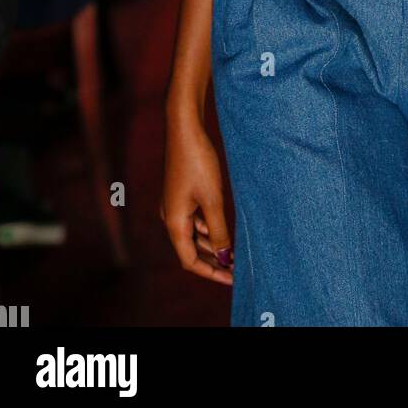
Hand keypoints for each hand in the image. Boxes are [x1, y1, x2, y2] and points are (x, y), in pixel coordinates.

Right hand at [162, 104, 233, 284]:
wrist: (185, 128)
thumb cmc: (198, 162)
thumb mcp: (213, 200)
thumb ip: (219, 231)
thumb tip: (225, 258)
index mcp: (174, 223)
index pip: (190, 261)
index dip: (211, 272)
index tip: (233, 279)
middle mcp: (170, 217)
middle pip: (191, 250)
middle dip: (214, 260)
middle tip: (238, 268)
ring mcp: (175, 204)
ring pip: (194, 234)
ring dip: (213, 244)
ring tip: (236, 250)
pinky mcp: (182, 193)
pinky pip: (194, 219)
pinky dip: (209, 227)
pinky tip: (224, 225)